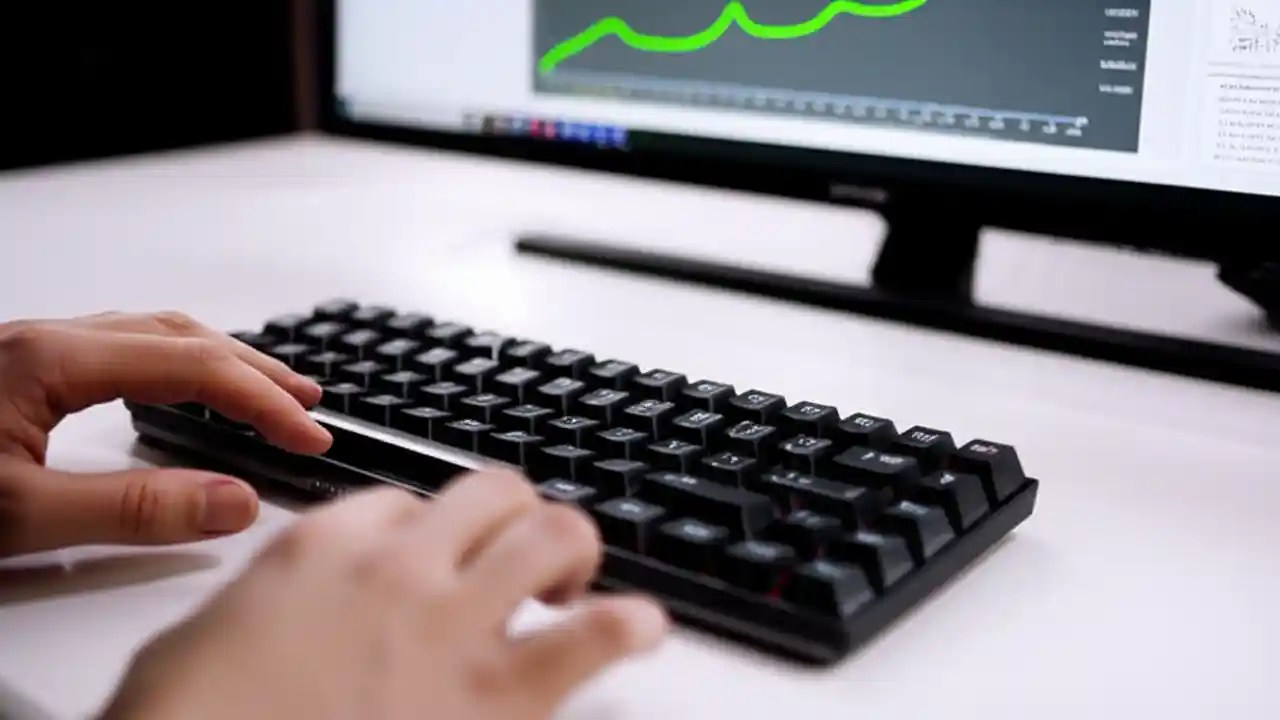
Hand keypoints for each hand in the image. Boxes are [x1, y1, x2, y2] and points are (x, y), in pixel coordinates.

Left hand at [0, 311, 331, 556]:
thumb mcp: (19, 514)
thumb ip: (129, 510)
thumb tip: (232, 502)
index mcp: (50, 358)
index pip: (192, 366)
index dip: (262, 401)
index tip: (307, 436)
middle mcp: (46, 341)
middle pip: (181, 337)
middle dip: (255, 371)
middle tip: (307, 407)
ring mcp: (32, 351)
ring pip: (152, 337)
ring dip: (220, 361)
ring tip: (266, 391)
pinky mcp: (22, 372)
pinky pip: (123, 349)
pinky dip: (179, 365)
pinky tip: (186, 387)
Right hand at [100, 471, 669, 719]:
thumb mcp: (199, 642)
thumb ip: (263, 606)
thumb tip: (283, 615)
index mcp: (320, 547)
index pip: (403, 502)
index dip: (426, 532)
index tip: (430, 561)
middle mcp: (396, 567)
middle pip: (492, 492)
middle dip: (513, 518)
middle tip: (517, 561)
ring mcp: (452, 624)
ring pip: (552, 533)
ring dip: (572, 551)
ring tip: (571, 587)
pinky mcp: (498, 696)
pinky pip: (595, 635)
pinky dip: (630, 626)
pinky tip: (640, 630)